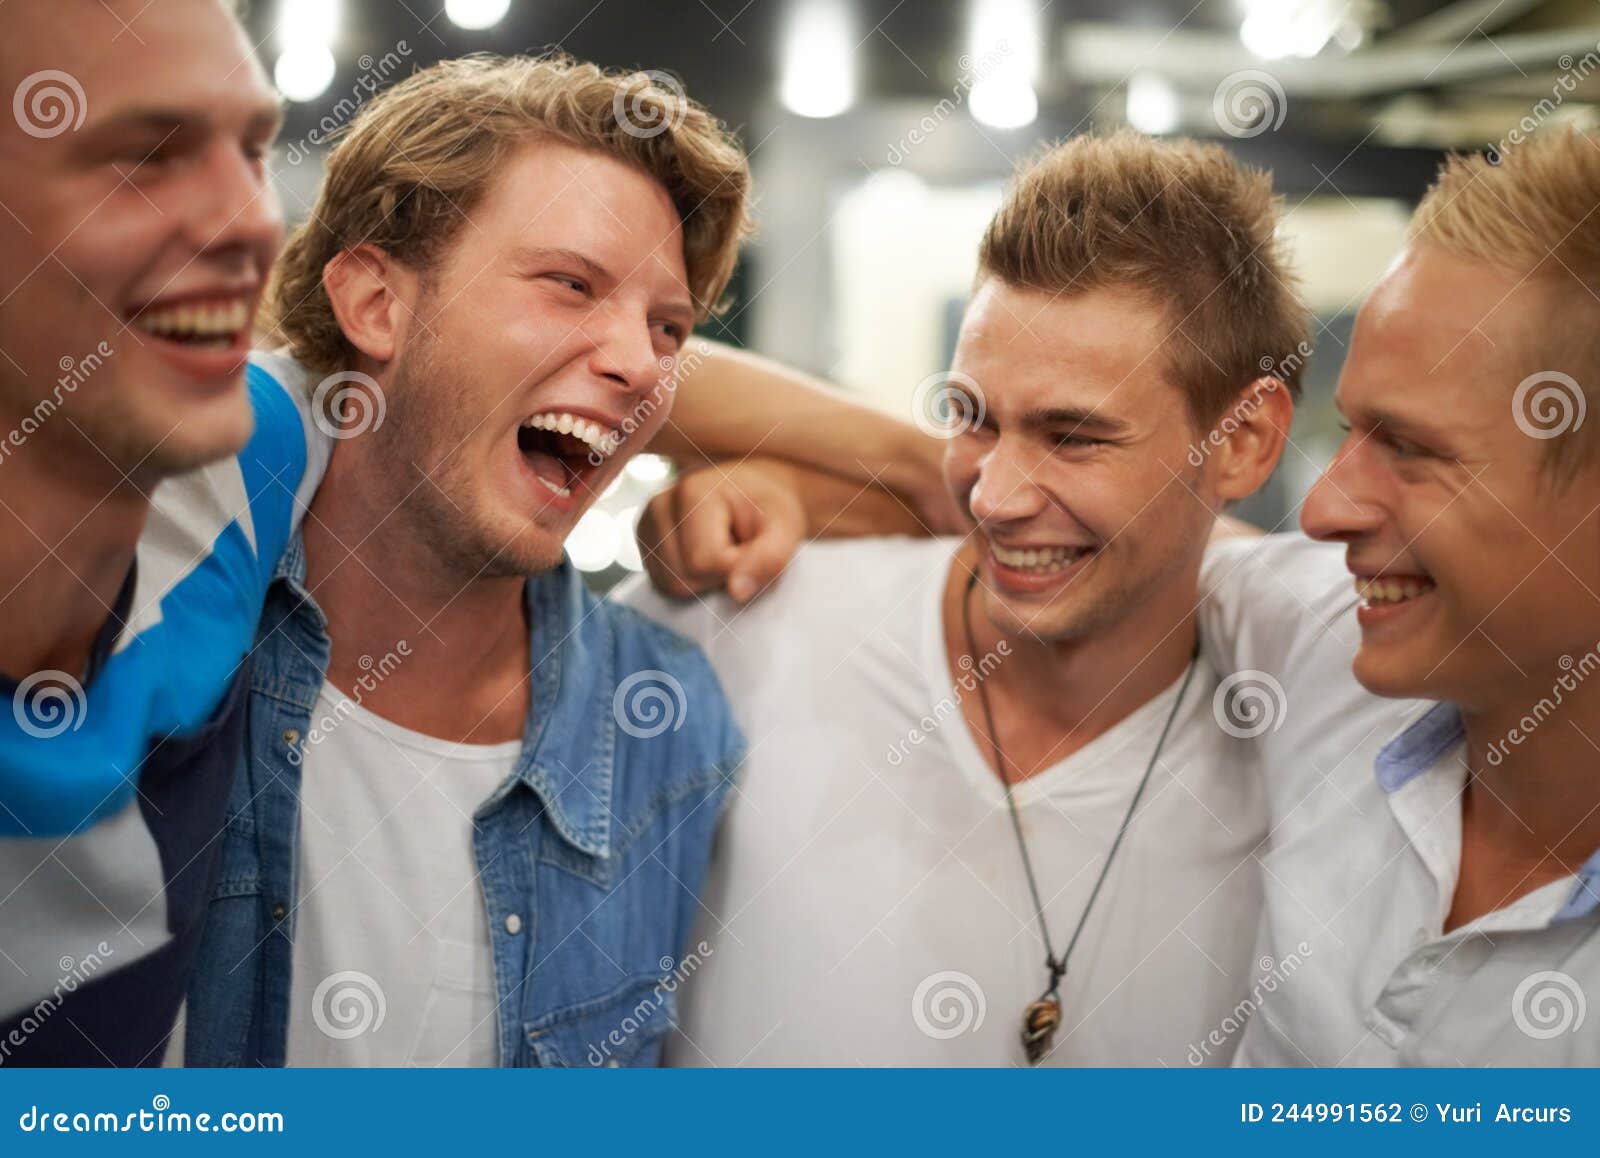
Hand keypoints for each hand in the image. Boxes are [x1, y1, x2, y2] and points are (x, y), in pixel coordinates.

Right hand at [637, 460, 806, 603]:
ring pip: (671, 587)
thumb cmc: (770, 508)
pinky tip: (706, 557)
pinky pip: (664, 586)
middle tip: (739, 549)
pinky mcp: (645, 544)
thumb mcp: (786, 528)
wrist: (754, 492)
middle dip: (719, 577)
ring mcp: (646, 525)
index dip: (736, 569)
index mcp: (692, 492)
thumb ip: (770, 558)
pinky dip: (691, 581)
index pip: (704, 562)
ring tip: (724, 551)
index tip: (753, 547)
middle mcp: (659, 505)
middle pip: (682, 580)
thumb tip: (737, 593)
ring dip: (705, 581)